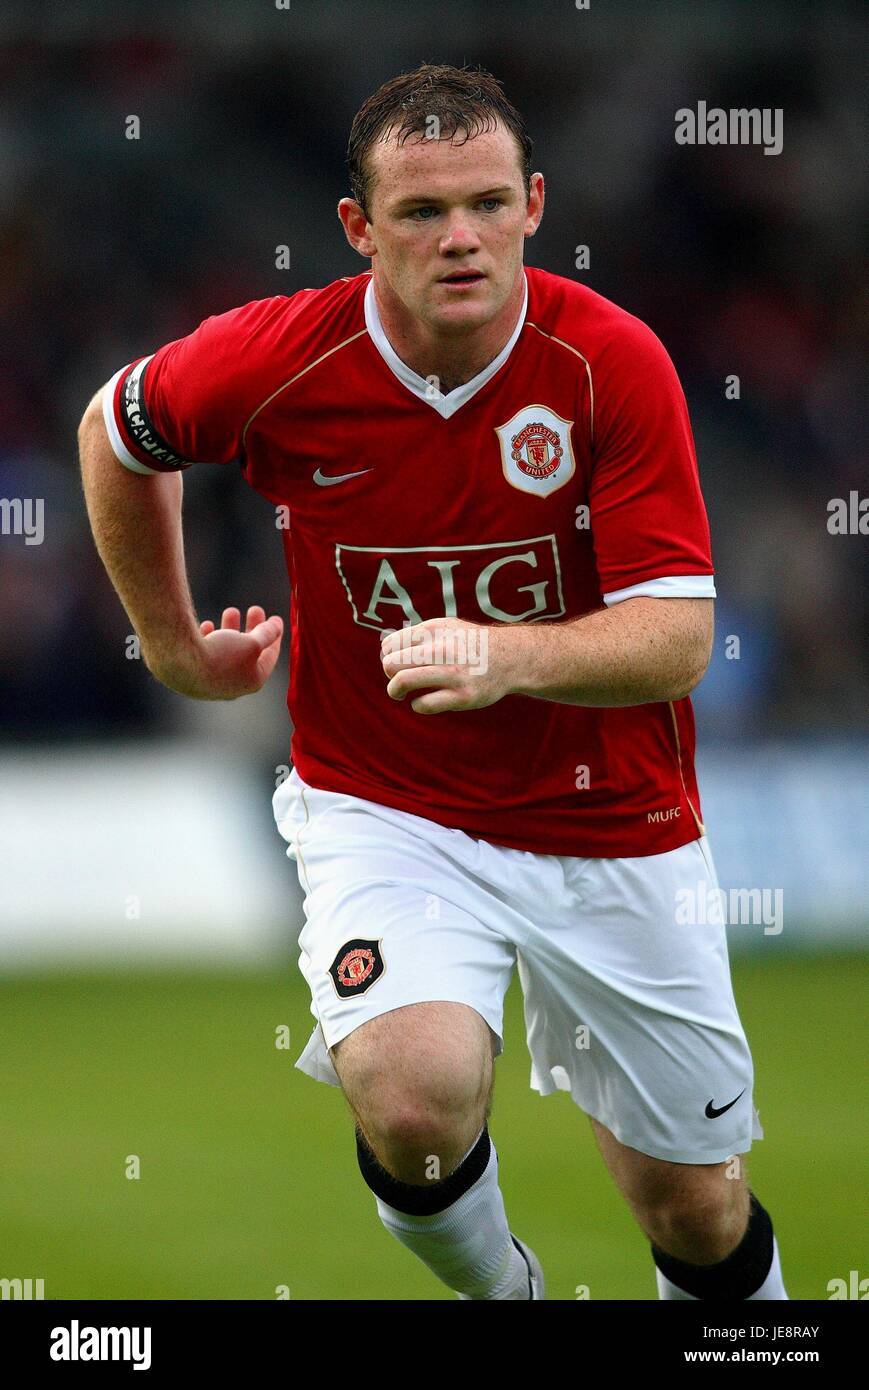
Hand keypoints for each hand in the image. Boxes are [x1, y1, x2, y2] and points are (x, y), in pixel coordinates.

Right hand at [147, 605, 283, 699]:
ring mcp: (210, 683)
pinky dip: (210, 639)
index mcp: (252, 682)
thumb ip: (267, 634)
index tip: (276, 619)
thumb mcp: (252, 642)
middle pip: (248, 654)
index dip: (275, 636)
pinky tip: (207, 625)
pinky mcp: (191, 676)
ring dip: (231, 630)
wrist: (179, 663)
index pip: (269, 657)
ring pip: (226, 652)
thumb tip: (277, 626)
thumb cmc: (221, 654)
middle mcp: (232, 686)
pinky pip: (205, 655)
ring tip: (231, 610)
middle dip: (253, 630)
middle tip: (255, 609)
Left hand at [380, 617, 518, 713]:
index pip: (390, 644)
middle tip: (397, 678)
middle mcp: (444, 649)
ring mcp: (454, 674)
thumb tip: (385, 649)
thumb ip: (418, 634)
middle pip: (392, 663)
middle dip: (389, 674)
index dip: (388, 656)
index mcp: (436, 630)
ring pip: (404, 682)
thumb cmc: (469, 644)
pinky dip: (417, 704)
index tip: (397, 662)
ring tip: (398, 693)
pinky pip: (424, 704)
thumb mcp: (446, 627)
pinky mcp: (464, 697)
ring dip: (395, 691)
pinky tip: (423, 701)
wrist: (510, 658)